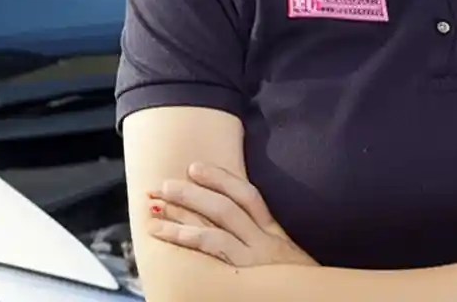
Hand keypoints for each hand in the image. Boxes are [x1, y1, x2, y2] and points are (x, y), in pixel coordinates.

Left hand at [145, 162, 317, 267]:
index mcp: (276, 235)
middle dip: (192, 191)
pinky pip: (215, 248)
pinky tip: (168, 233)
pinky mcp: (248, 273)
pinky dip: (190, 237)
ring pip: (217, 222)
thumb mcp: (288, 265)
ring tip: (156, 206)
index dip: (221, 178)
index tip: (194, 167)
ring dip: (183, 211)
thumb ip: (266, 247)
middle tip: (162, 184)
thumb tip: (235, 236)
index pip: (248, 196)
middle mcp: (267, 241)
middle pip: (226, 205)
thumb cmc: (300, 290)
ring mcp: (257, 257)